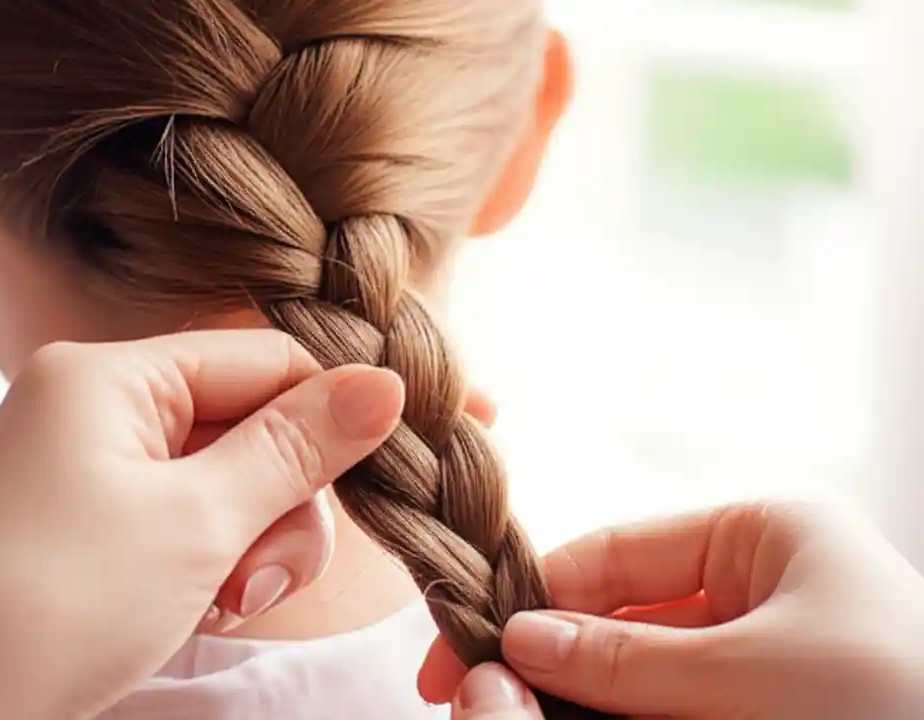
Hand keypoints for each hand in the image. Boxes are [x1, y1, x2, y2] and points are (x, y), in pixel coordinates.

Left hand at [0, 330, 405, 719]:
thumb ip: (296, 449)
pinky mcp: (85, 528)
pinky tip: (197, 609)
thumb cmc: (49, 608)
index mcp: (107, 374)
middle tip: (260, 575)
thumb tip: (386, 383)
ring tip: (223, 602)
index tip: (421, 442)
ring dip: (250, 544)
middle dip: (280, 503)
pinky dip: (209, 564)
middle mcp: (93, 407)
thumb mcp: (194, 522)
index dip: (343, 402)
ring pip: (222, 483)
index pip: (263, 358)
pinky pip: (181, 522)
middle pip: (248, 424)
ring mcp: (86, 470)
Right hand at [422, 502, 923, 718]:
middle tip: (474, 694)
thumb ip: (629, 660)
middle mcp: (758, 585)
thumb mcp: (753, 674)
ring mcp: (763, 652)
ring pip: (640, 672)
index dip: (536, 597)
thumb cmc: (894, 702)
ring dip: (581, 699)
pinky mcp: (766, 704)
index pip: (615, 554)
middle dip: (551, 657)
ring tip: (517, 716)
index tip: (469, 641)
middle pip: (619, 617)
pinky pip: (674, 706)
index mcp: (763, 535)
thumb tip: (517, 639)